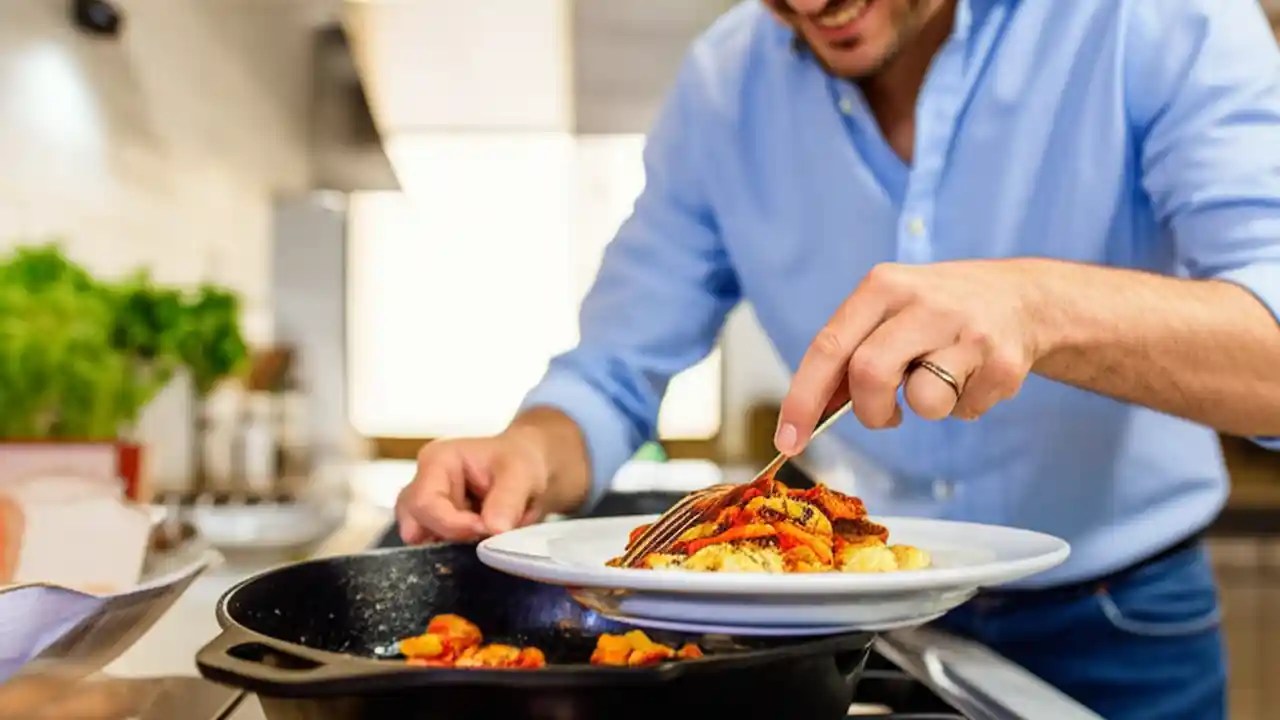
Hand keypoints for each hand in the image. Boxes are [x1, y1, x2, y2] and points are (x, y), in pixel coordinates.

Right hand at [395, 429, 551, 543]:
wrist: (529, 468)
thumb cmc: (521, 462)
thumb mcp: (523, 474)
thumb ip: (507, 500)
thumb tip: (494, 529)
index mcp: (436, 461)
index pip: (425, 503)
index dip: (454, 525)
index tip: (488, 530)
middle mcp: (422, 483)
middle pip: (414, 523)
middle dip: (449, 538)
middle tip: (483, 536)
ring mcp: (426, 507)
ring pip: (422, 540)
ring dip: (454, 546)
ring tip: (485, 535)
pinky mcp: (435, 526)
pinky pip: (435, 548)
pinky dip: (458, 552)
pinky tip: (480, 541)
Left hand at [776, 260, 1043, 452]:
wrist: (1024, 298)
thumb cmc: (938, 313)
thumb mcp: (890, 312)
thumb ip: (850, 354)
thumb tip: (807, 414)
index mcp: (883, 286)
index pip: (829, 346)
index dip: (803, 398)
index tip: (788, 440)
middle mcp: (924, 302)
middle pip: (870, 374)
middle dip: (870, 411)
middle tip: (884, 416)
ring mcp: (968, 331)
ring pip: (923, 400)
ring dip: (925, 408)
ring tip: (940, 381)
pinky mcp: (1003, 362)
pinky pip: (963, 410)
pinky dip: (962, 406)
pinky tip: (973, 376)